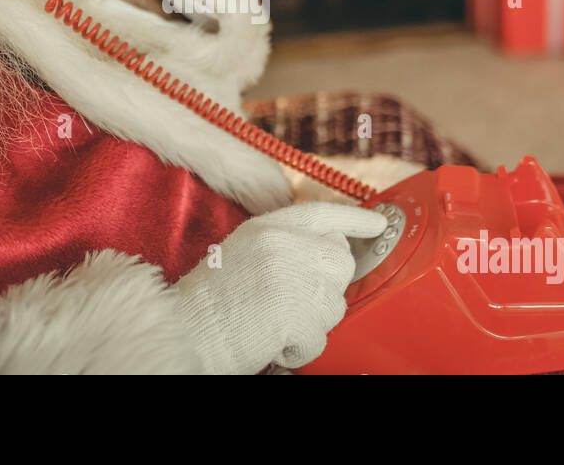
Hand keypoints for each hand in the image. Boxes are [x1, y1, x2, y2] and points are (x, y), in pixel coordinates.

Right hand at [169, 202, 388, 373]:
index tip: (378, 224)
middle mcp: (285, 245)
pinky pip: (320, 339)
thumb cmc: (211, 301)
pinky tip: (273, 340)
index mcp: (269, 227)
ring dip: (311, 322)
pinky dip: (299, 349)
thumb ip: (285, 241)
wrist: (185, 332)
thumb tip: (330, 247)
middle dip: (326, 288)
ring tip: (274, 321)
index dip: (354, 220)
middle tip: (292, 302)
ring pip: (335, 305)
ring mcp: (292, 279)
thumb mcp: (245, 249)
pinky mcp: (296, 315)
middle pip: (340, 264)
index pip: (324, 214)